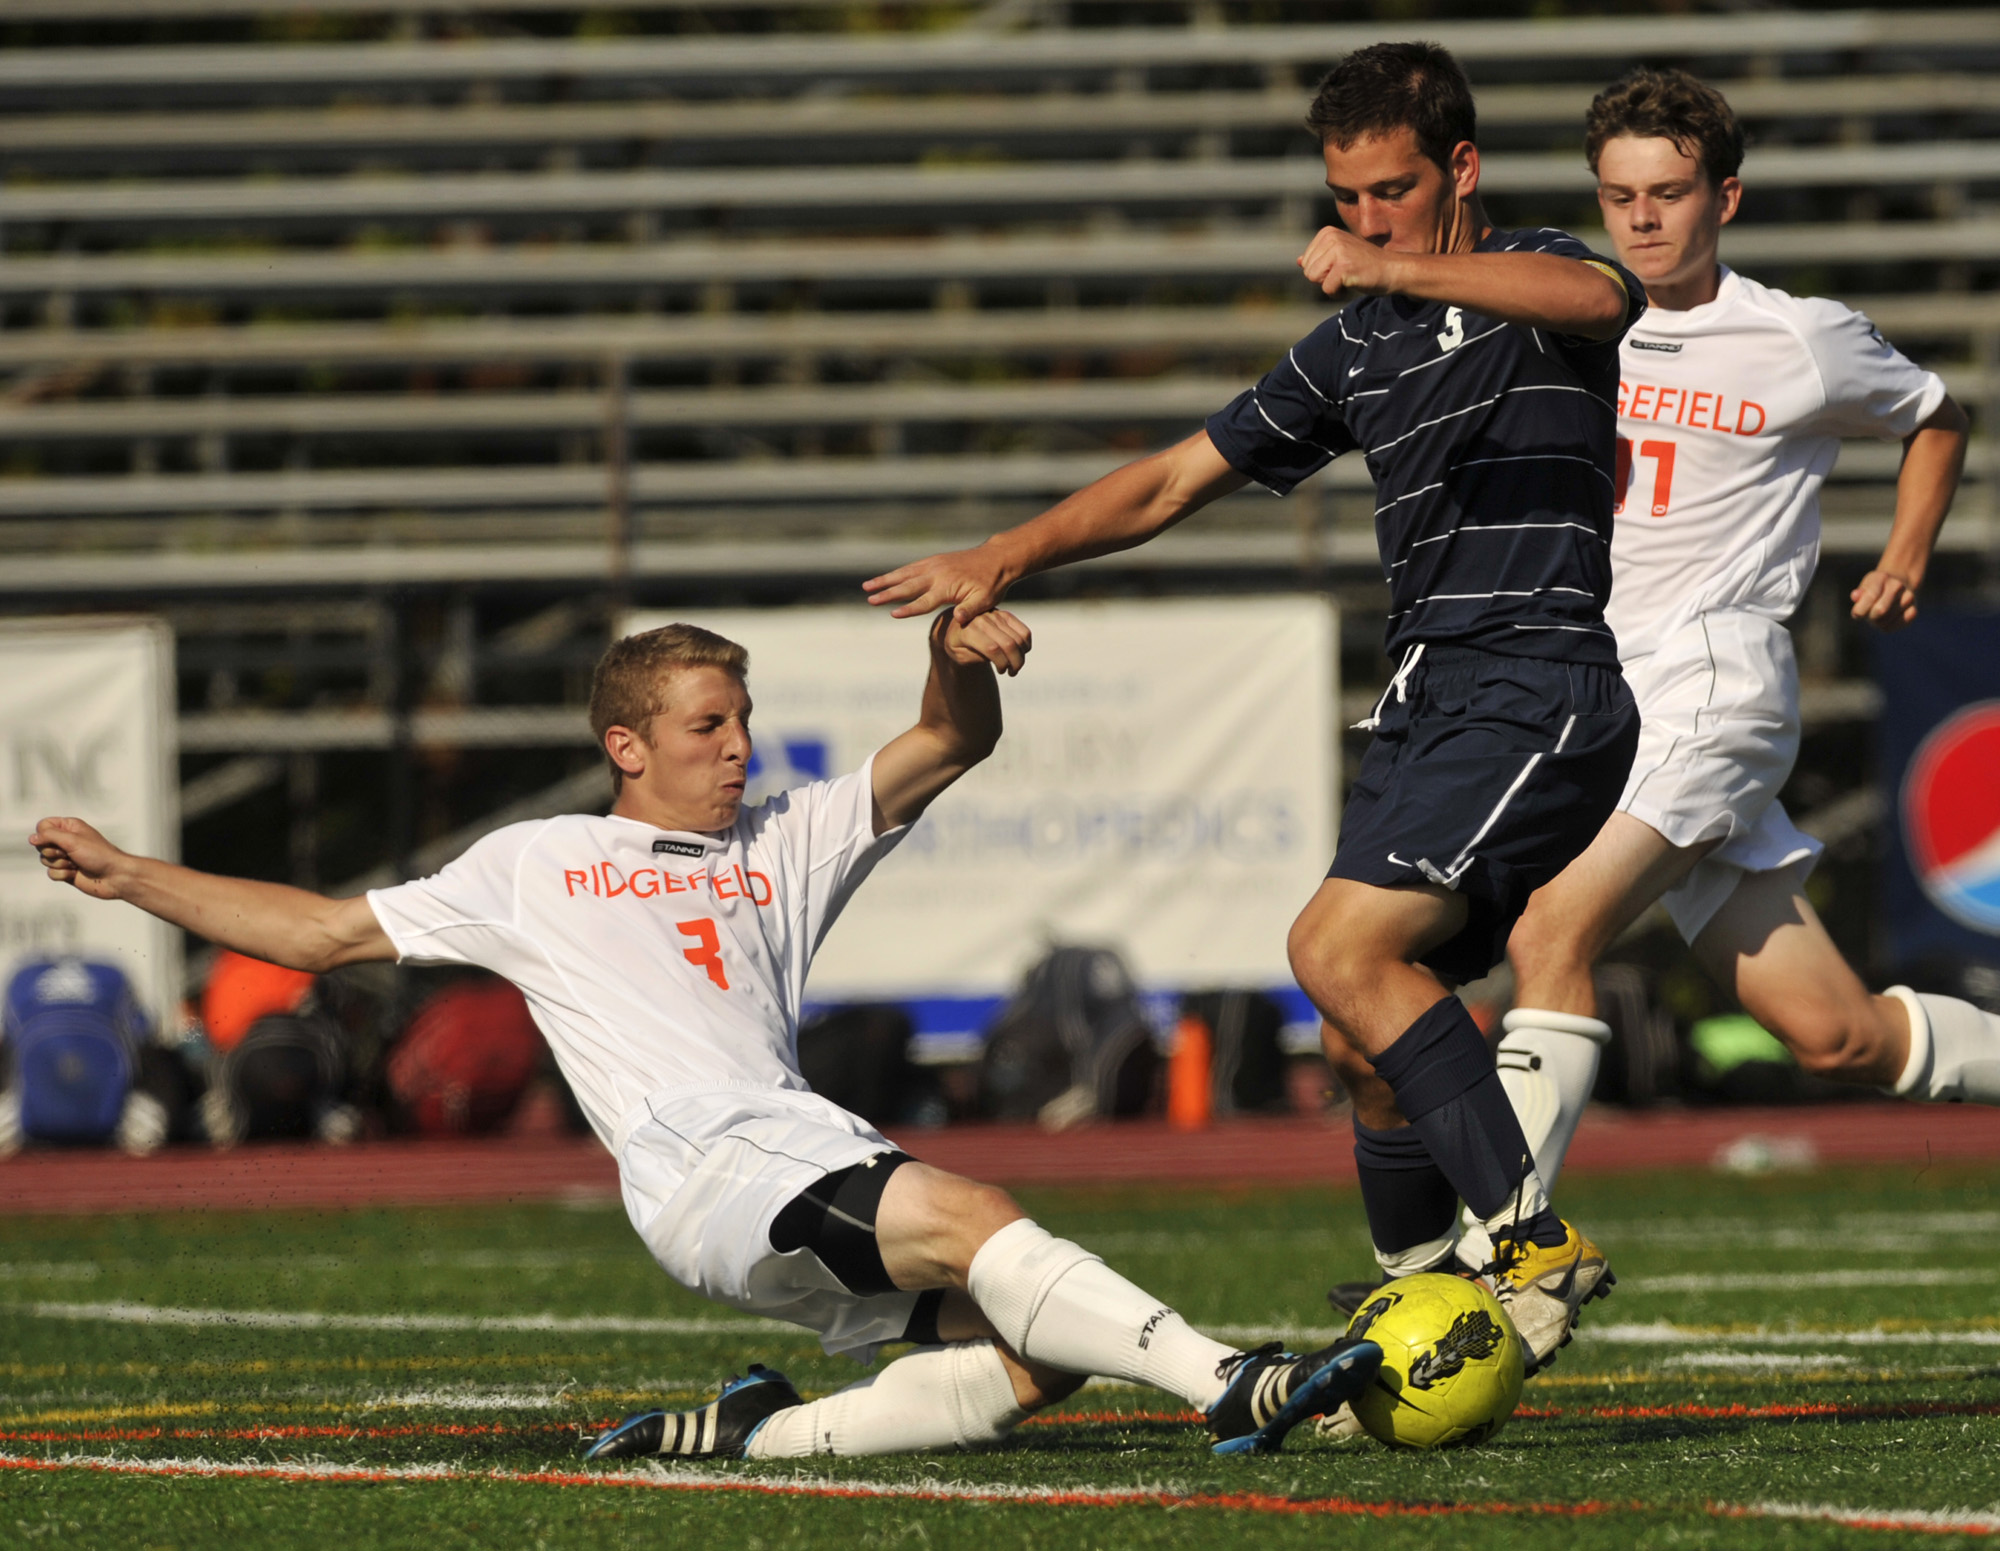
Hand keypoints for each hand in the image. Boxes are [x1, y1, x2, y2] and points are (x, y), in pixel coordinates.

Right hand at [31, 816, 128, 900]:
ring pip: (44, 860)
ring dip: (59, 864)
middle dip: (53, 852)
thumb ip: (49, 836)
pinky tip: (76, 874)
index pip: (43, 825)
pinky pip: (51, 873)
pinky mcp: (66, 871)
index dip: (44, 834)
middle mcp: (66, 840)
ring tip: (76, 864)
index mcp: (70, 827)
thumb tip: (31, 838)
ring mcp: (66, 857)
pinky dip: (62, 874)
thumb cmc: (99, 855)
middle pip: (41, 844)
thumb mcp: (72, 840)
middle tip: (70, 854)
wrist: (115, 877)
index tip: (58, 840)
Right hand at [864, 543, 1008, 621]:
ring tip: (866, 587)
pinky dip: (896, 573)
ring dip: (885, 580)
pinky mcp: (934, 560)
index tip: (892, 614)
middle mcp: (937, 573)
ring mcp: (934, 564)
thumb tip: (959, 619)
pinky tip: (886, 578)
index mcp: (947, 586)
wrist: (997, 558)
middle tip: (869, 599)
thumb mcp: (986, 600)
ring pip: (904, 573)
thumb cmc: (992, 583)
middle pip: (907, 586)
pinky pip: (911, 567)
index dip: (909, 609)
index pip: (924, 601)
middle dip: (887, 593)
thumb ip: (971, 610)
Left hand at [936, 608, 1031, 675]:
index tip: (1001, 671)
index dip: (1001, 664)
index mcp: (968, 630)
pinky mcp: (1005, 615)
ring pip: (1020, 638)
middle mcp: (983, 620)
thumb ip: (975, 657)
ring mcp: (996, 615)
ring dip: (1021, 656)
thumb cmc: (956, 645)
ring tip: (1014, 666)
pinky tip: (1018, 654)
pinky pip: (1024, 632)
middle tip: (1012, 673)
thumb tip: (997, 657)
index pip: (992, 649)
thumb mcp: (958, 656)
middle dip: (1015, 663)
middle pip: (1009, 644)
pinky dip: (1026, 646)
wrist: (954, 626)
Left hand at [1297, 225, 1397, 303]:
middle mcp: (1330, 237)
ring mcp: (1337, 251)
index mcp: (1327, 233)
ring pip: (1314, 280)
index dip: (1322, 271)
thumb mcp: (1340, 257)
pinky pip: (1327, 289)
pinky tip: (1354, 283)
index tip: (1342, 266)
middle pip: (1308, 271)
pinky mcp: (1343, 266)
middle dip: (1325, 278)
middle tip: (1347, 272)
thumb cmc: (1365, 266)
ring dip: (1331, 285)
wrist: (1392, 270)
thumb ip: (1319, 258)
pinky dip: (1339, 293)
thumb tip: (1298, 261)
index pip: (1305, 263)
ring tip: (1349, 276)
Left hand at [1850, 569, 1918, 631]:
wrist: (1898, 586)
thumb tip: (1855, 596)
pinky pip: (1896, 625)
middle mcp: (1897, 586)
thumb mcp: (1865, 587)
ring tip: (1878, 615)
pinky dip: (1888, 626)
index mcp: (1882, 577)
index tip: (1856, 614)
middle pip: (1880, 610)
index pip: (1871, 596)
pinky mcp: (1914, 611)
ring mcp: (1908, 598)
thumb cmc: (1875, 589)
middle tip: (1869, 614)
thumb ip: (1859, 594)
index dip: (1859, 610)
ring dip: (1878, 623)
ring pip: (1887, 621)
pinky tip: (1888, 619)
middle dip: (1870, 617)